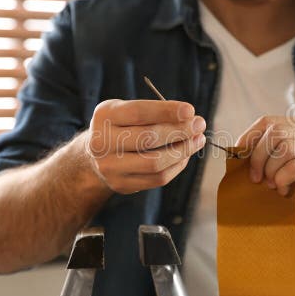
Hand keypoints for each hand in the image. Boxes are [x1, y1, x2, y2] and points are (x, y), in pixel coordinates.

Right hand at [87, 99, 205, 193]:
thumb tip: (190, 118)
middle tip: (199, 125)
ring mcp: (110, 167)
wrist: (94, 155)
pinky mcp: (121, 185)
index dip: (166, 111)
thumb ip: (155, 112)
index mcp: (105, 116)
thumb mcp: (127, 111)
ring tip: (197, 141)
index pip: (139, 113)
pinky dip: (176, 166)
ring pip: (155, 162)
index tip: (190, 111)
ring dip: (182, 151)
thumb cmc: (120, 127)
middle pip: (148, 138)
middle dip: (180, 131)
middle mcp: (102, 142)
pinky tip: (185, 156)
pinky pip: (157, 179)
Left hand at [236, 115, 294, 226]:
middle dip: (258, 156)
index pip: (270, 121)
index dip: (250, 136)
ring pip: (284, 148)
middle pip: (275, 132)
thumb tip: (243, 156)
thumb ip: (278, 154)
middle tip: (256, 176)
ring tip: (273, 185)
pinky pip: (294, 167)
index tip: (240, 154)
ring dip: (270, 170)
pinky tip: (284, 190)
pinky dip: (282, 180)